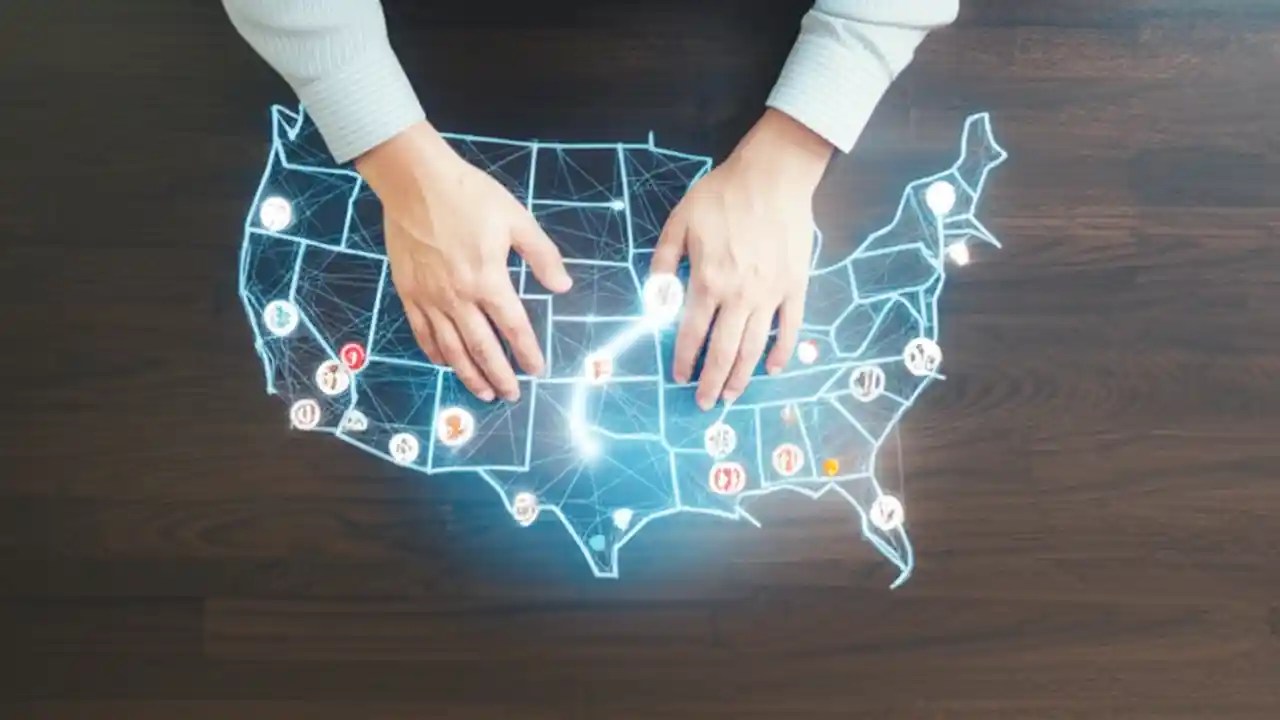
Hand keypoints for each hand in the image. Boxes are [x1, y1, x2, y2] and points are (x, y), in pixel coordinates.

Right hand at [357, 122, 571, 402]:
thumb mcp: (516, 219)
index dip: (527, 351)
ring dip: (468, 375)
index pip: (513, 327)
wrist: (415, 181)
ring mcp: (430, 297)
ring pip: (451, 349)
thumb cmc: (468, 195)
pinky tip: (445, 364)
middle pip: (482, 348)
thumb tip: (563, 286)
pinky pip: (422, 333)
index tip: (536, 370)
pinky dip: (435, 354)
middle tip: (511, 394)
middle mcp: (458, 296)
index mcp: (488, 280)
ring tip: (484, 393)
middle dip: (499, 375)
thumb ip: (541, 255)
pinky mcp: (409, 292)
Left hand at [651, 109, 832, 409]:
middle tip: (705, 403)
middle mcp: (739, 295)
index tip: (680, 378)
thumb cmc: (723, 195)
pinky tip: (774, 369)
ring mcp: (770, 294)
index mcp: (707, 281)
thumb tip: (656, 298)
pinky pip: (790, 328)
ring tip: (731, 395)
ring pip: (755, 347)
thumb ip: (664, 262)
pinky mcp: (795, 286)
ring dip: (741, 376)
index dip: (684, 361)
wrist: (773, 176)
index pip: (692, 334)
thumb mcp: (679, 222)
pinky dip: (783, 352)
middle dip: (711, 381)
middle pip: (723, 351)